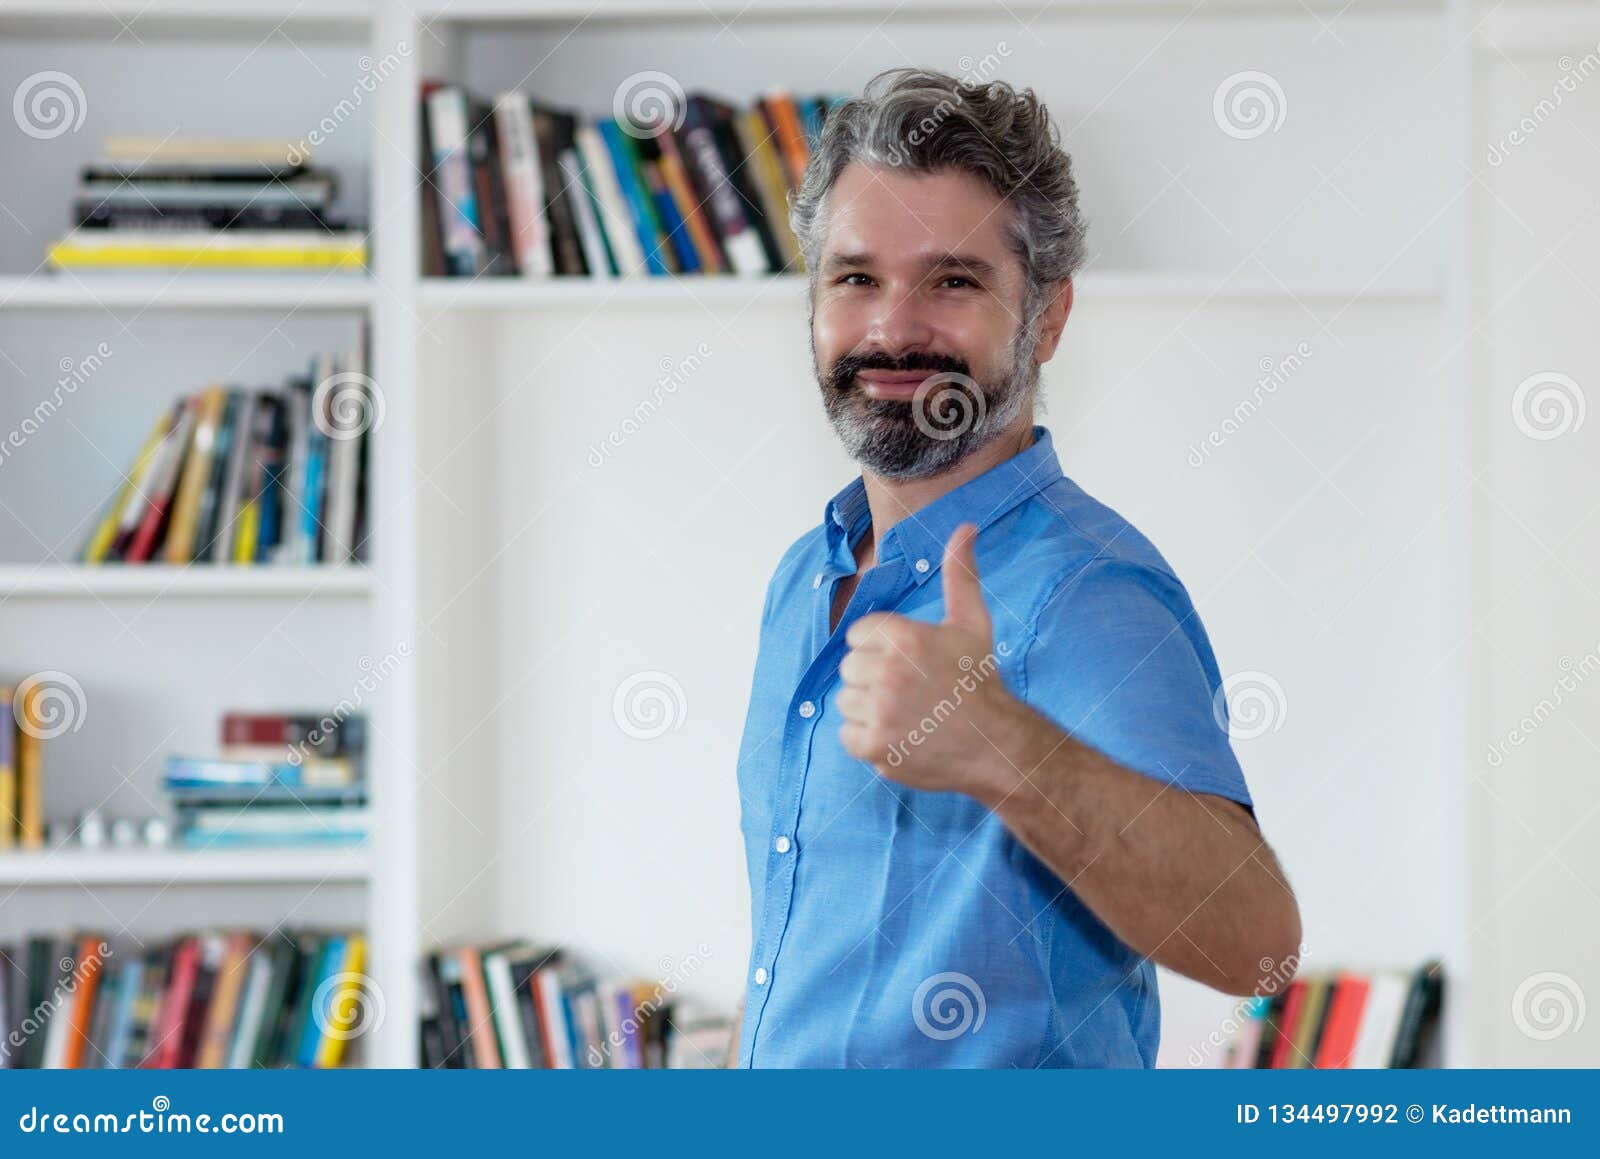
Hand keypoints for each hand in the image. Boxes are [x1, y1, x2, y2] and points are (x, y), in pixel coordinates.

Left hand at [836, 522, 1016, 796]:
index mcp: (904, 636)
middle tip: (909, 690)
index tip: (909, 662)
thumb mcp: (972, 621)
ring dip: (869, 709)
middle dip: (873, 678)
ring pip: (846, 702)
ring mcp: (880, 712)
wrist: (995, 743)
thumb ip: (959, 573)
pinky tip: (898, 735)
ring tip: (905, 712)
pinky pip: (846, 736)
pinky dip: (867, 739)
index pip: (857, 635)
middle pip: (848, 668)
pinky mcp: (875, 746)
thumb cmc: (979, 680)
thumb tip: (965, 527)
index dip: (881, 648)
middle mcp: (888, 672)